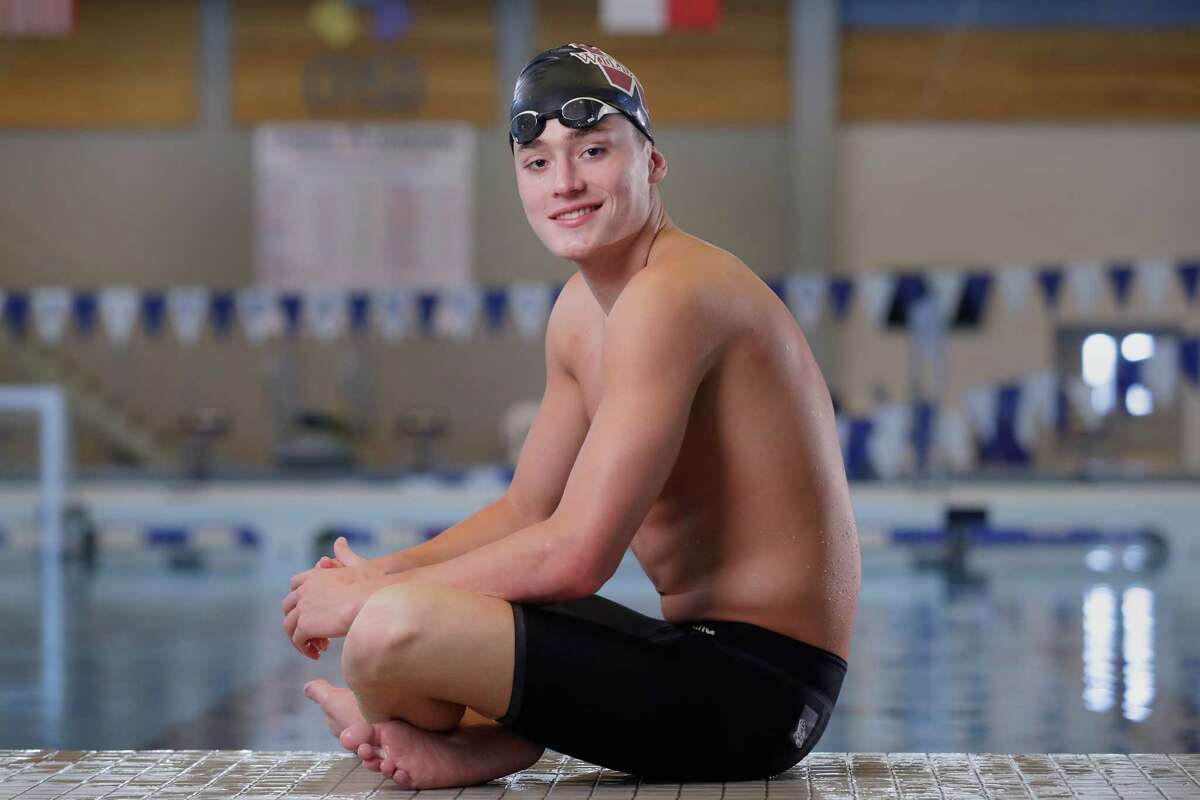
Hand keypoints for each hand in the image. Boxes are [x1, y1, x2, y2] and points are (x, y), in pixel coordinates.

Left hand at [283, 537, 382, 658]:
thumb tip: (339, 540)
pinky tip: (318, 653)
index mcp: (315, 576)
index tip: (309, 611)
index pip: (295, 584)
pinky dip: (305, 648)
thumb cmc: (369, 584)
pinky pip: (298, 640)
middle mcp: (304, 591)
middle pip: (287, 606)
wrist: (369, 600)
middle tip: (311, 632)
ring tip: (316, 647)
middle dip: (296, 619)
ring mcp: (302, 608)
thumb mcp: (355, 565)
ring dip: (300, 638)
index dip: (298, 598)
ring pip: (289, 626)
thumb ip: (344, 554)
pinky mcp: (305, 625)